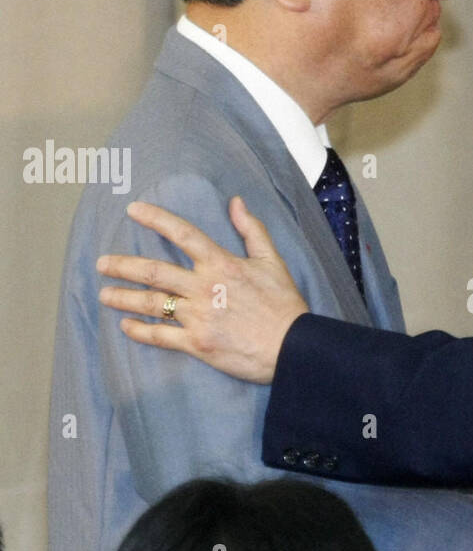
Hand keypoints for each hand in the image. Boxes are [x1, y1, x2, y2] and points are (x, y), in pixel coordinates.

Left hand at [97, 197, 307, 383]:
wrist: (293, 347)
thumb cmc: (285, 305)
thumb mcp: (273, 261)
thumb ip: (252, 230)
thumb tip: (236, 202)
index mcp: (222, 264)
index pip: (182, 234)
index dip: (155, 219)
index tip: (133, 210)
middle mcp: (204, 288)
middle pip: (155, 272)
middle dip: (123, 266)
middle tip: (101, 264)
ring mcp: (199, 317)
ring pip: (152, 304)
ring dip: (124, 298)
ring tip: (104, 294)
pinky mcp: (198, 344)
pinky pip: (161, 336)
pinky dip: (141, 332)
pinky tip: (126, 326)